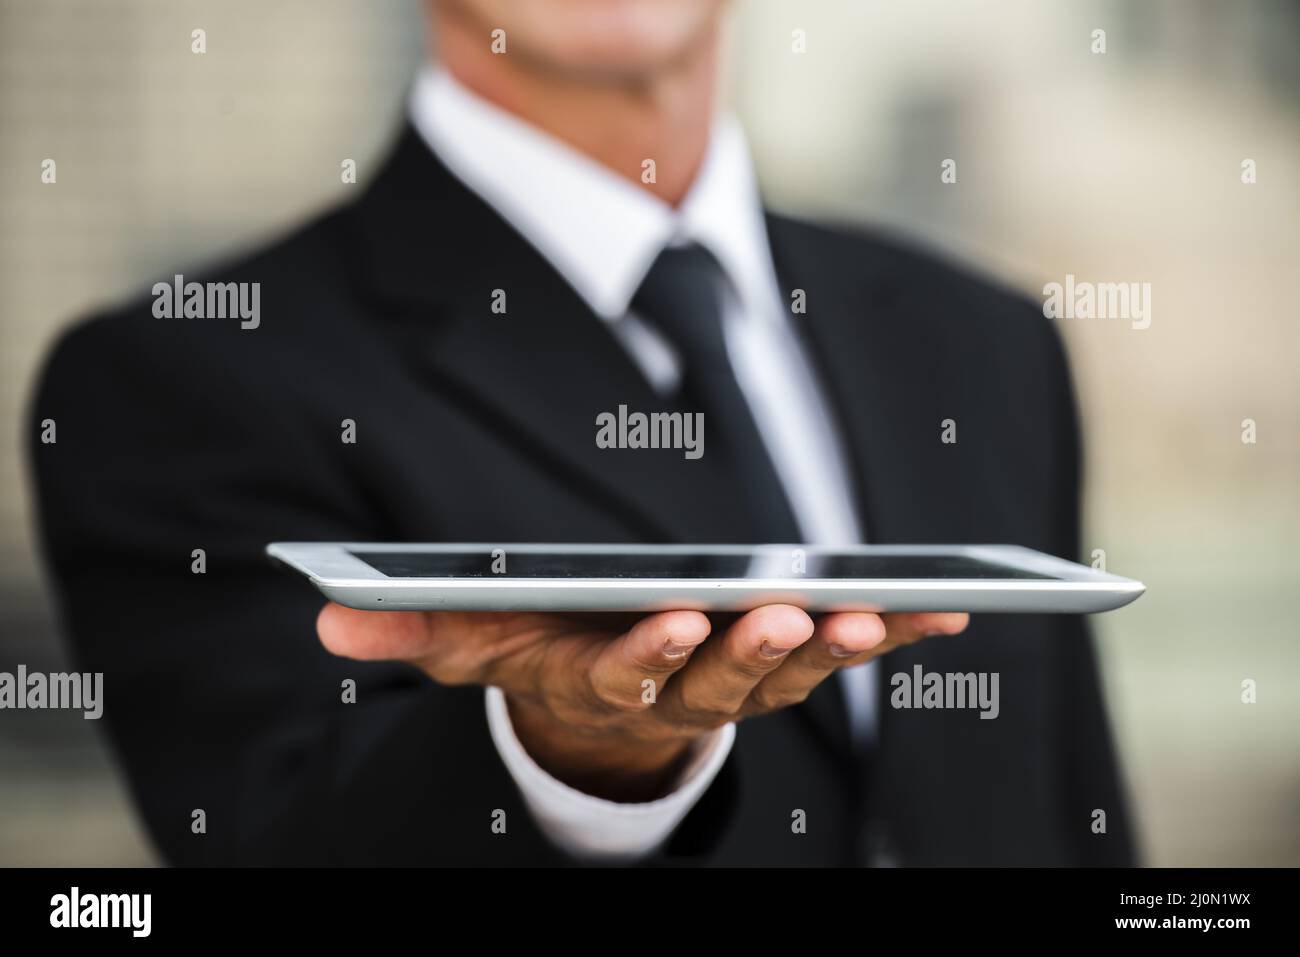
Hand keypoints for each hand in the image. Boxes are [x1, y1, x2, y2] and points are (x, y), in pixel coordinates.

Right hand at [317, 604, 967, 801]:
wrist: (608, 699)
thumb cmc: (541, 653)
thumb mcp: (475, 642)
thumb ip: (412, 630)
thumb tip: (325, 616)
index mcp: (606, 681)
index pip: (627, 677)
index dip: (648, 653)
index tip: (671, 620)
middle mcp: (681, 691)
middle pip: (725, 678)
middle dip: (757, 648)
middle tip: (791, 610)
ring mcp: (741, 679)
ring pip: (794, 670)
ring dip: (838, 646)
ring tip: (882, 611)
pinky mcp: (785, 660)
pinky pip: (844, 649)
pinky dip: (893, 635)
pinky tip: (944, 612)